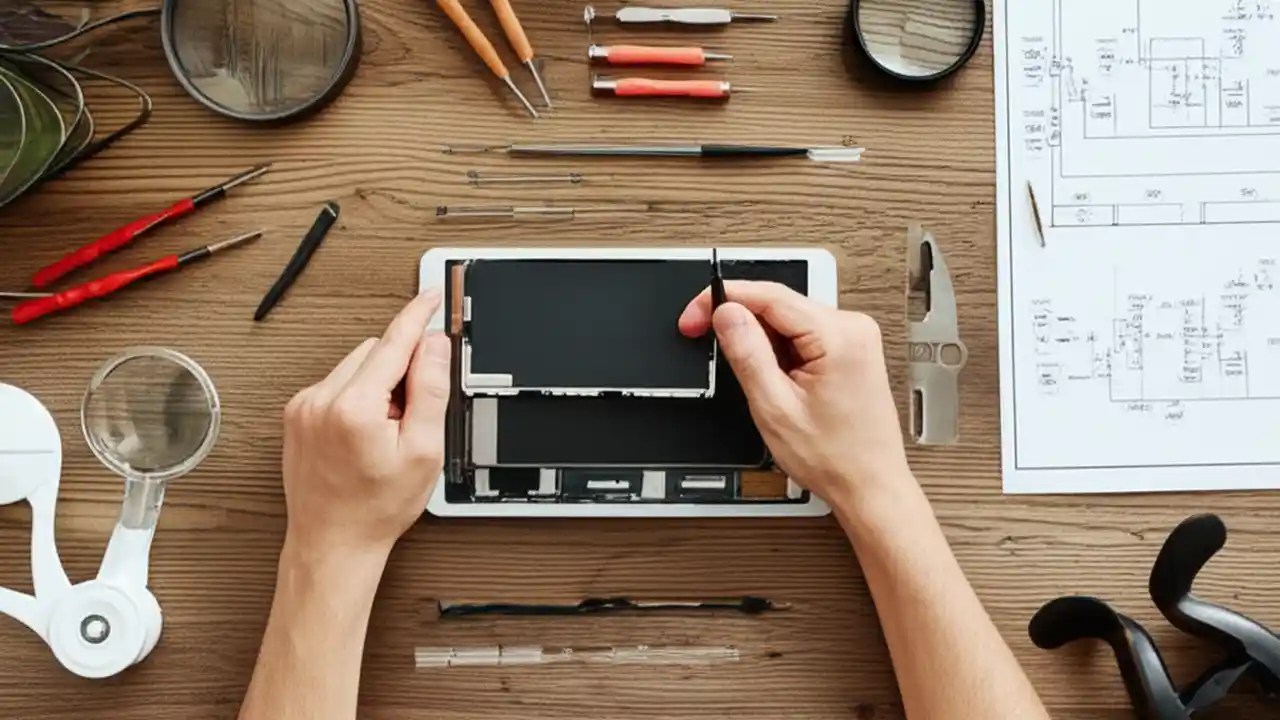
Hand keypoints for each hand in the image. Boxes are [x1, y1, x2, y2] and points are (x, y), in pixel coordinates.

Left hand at [281, 289, 451, 560]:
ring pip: (355, 366)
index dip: (417, 316)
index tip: (430, 297)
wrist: (333, 542)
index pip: (393, 342)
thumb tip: (434, 346)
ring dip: (379, 384)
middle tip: (414, 413)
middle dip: (401, 370)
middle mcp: (320, 400)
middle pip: (374, 351)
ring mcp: (304, 407)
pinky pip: (337, 384)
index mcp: (354, 406)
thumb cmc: (376, 508)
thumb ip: (430, 390)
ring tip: (388, 431)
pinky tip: (367, 434)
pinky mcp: (297, 414)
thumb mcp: (424, 451)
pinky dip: (358, 396)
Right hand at [678, 281, 911, 515]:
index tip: (695, 314)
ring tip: (755, 379)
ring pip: (788, 320)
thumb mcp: (775, 408)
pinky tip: (776, 377)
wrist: (870, 485)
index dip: (724, 299)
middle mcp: (853, 328)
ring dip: (759, 339)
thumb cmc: (836, 457)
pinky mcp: (850, 349)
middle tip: (702, 336)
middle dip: (738, 319)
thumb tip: (727, 314)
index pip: (770, 296)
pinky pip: (803, 334)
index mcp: (840, 336)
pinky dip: (779, 349)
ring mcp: (854, 337)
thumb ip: (748, 354)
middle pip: (778, 304)